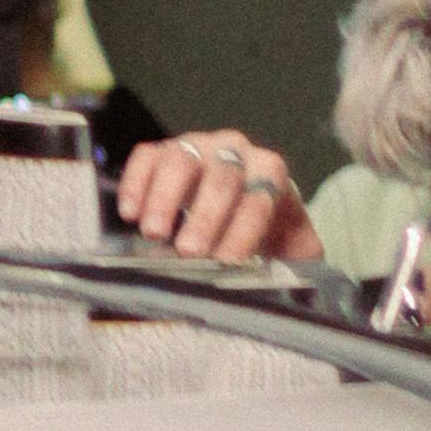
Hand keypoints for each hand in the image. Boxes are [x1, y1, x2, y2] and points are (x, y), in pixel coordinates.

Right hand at [114, 128, 320, 266]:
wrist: (242, 208)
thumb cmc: (267, 231)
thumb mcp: (292, 247)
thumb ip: (299, 261)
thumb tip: (297, 285)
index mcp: (271, 171)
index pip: (261, 194)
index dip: (245, 227)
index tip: (229, 259)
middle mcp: (236, 150)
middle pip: (222, 175)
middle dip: (206, 215)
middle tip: (190, 251)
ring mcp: (197, 146)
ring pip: (181, 160)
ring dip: (166, 198)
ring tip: (155, 234)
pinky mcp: (163, 151)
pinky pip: (148, 156)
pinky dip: (137, 183)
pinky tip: (131, 214)